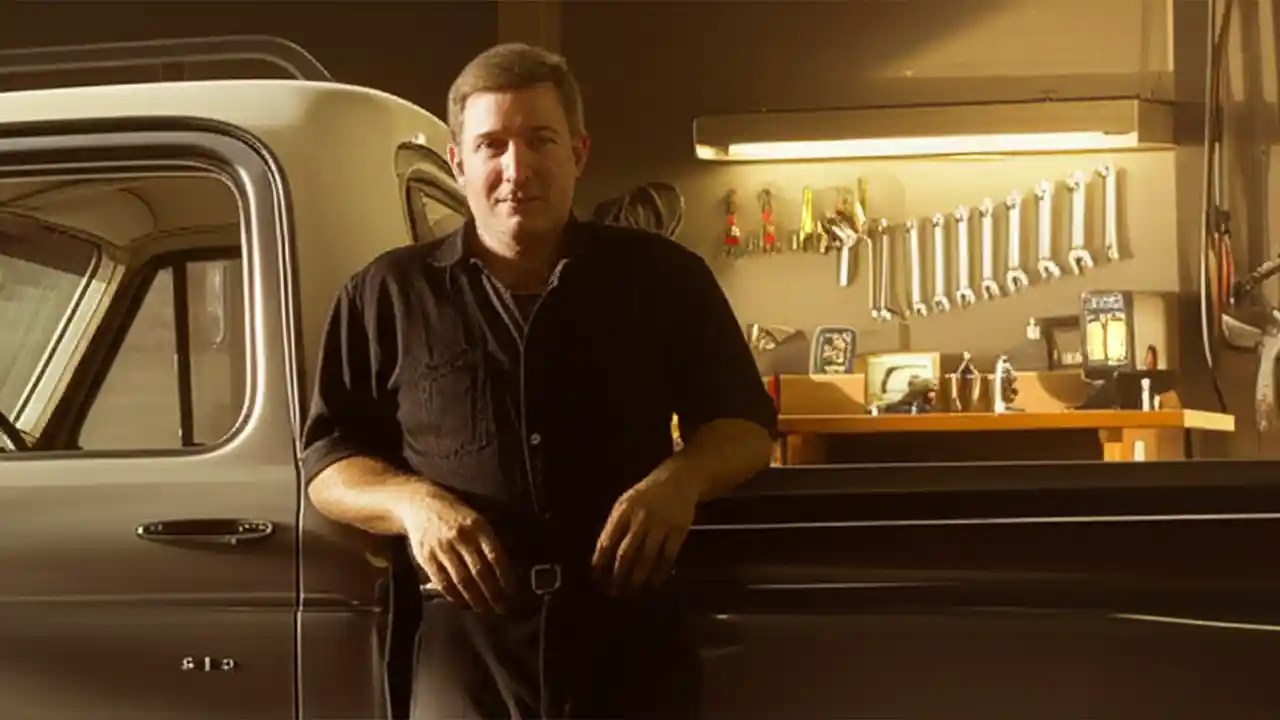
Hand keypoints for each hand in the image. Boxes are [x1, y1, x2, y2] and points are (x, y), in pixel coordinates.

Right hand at [399, 489, 516, 613]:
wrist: (421, 505)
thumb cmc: (456, 516)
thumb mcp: (477, 520)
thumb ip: (489, 543)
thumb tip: (507, 570)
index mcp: (478, 527)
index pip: (496, 556)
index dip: (505, 577)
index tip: (512, 592)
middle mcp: (461, 537)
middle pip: (480, 572)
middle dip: (493, 594)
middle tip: (502, 608)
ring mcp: (442, 548)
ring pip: (462, 581)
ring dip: (475, 599)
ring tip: (485, 609)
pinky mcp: (427, 558)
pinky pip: (443, 583)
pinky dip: (455, 597)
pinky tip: (464, 603)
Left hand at [591, 471, 700, 595]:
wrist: (678, 479)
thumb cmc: (646, 494)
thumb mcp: (626, 501)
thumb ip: (614, 524)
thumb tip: (602, 553)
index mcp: (623, 510)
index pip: (607, 540)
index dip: (601, 560)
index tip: (596, 576)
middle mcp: (641, 518)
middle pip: (626, 553)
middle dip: (618, 575)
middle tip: (613, 591)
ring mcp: (661, 525)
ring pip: (646, 558)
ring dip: (638, 578)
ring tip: (632, 591)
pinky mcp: (679, 531)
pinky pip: (667, 557)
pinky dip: (660, 572)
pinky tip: (654, 583)